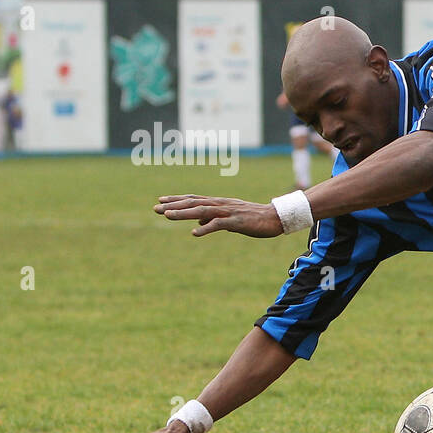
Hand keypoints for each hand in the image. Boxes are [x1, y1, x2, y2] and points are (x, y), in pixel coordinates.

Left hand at [155, 196, 283, 237]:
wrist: (276, 218)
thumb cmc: (254, 218)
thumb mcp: (230, 218)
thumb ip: (214, 219)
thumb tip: (198, 223)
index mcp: (219, 203)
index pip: (194, 199)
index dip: (176, 200)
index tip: (160, 201)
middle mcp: (221, 204)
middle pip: (193, 203)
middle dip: (174, 206)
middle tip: (155, 208)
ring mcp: (229, 212)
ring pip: (202, 211)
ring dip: (184, 213)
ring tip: (167, 215)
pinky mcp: (237, 222)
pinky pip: (219, 224)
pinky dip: (206, 227)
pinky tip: (195, 233)